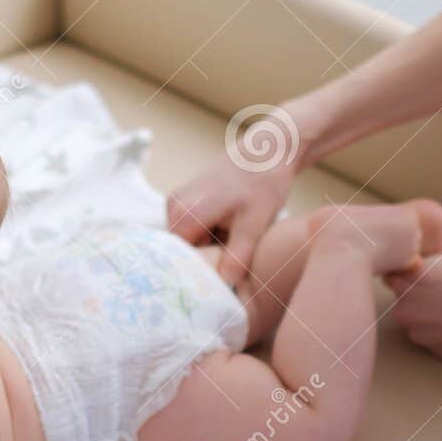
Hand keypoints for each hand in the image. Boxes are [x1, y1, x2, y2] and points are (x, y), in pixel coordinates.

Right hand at [167, 146, 297, 288]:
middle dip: (204, 264)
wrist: (268, 149)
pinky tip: (231, 232)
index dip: (195, 278)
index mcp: (184, 214)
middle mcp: (173, 207)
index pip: (177, 262)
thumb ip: (237, 258)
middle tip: (231, 271)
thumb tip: (224, 288)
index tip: (213, 291)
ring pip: (188, 243)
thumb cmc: (263, 183)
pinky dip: (210, 237)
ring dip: (209, 250)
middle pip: (181, 253)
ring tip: (235, 246)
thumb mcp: (254, 225)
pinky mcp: (185, 200)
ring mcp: (177, 202)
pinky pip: (192, 230)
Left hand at [385, 217, 441, 360]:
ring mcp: (419, 333)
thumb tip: (435, 228)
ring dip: (428, 310)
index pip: (389, 268)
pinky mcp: (435, 351)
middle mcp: (405, 309)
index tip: (422, 263)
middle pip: (401, 294)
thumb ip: (441, 230)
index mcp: (408, 278)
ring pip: (415, 318)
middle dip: (417, 288)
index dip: (406, 265)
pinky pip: (431, 336)